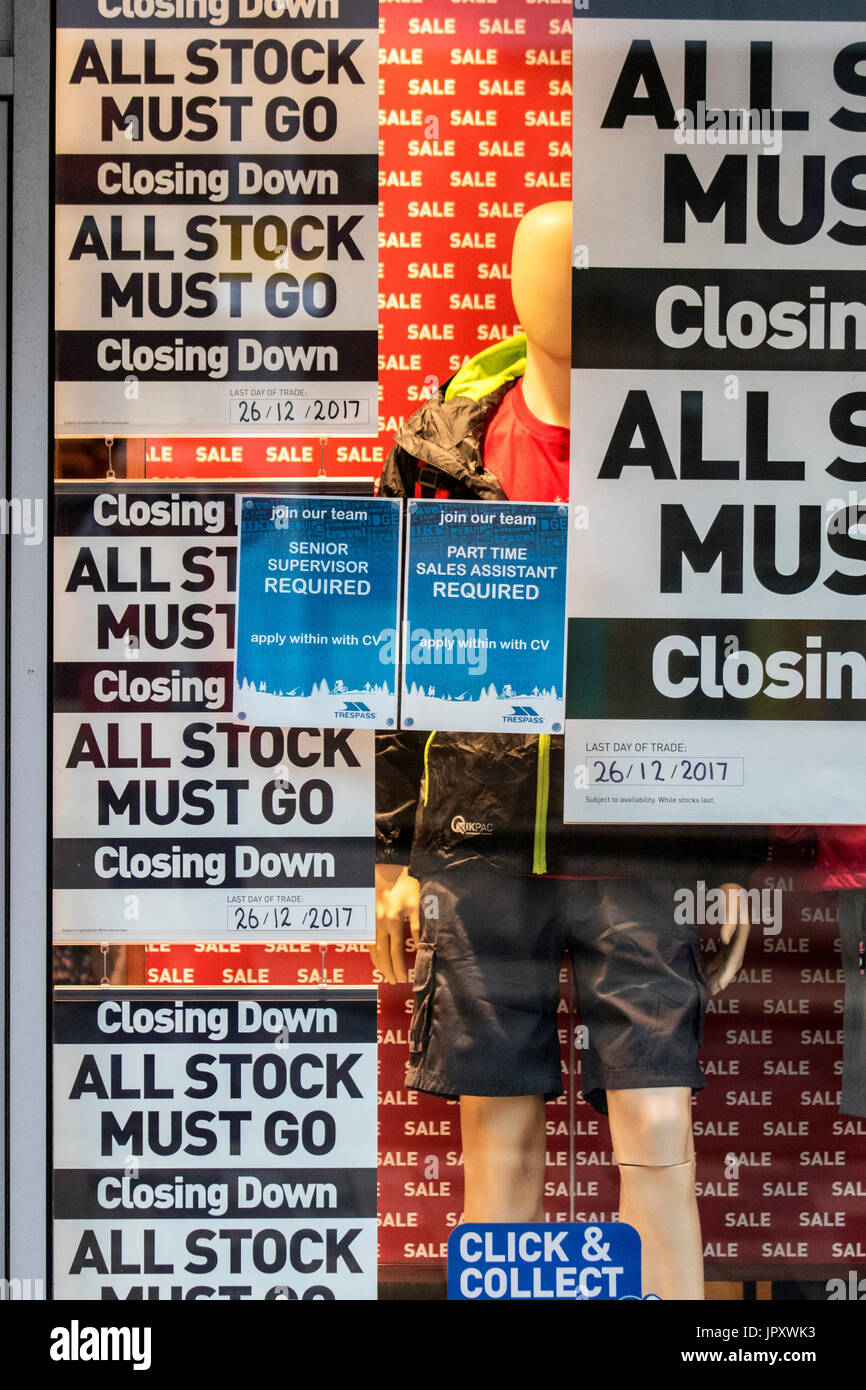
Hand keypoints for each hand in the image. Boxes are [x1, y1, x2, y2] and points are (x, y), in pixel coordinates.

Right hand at [370, 865, 419, 983]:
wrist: (386, 872)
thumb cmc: (405, 885)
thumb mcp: (416, 903)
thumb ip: (418, 924)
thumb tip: (423, 944)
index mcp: (393, 921)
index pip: (396, 951)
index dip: (400, 967)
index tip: (404, 978)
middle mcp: (380, 924)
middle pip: (383, 954)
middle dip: (389, 970)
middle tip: (395, 982)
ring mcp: (372, 923)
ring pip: (374, 949)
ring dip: (380, 965)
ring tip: (387, 975)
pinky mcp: (369, 921)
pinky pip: (369, 942)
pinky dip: (373, 954)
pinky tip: (377, 960)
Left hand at [704, 883, 749, 994]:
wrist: (731, 881)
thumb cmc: (729, 890)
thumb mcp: (728, 901)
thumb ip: (727, 920)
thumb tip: (724, 940)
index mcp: (741, 932)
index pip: (735, 958)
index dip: (728, 973)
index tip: (720, 986)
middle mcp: (739, 938)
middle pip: (732, 963)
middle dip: (723, 978)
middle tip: (711, 992)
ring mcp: (734, 938)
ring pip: (727, 961)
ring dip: (718, 973)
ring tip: (708, 986)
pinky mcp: (728, 937)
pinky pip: (722, 954)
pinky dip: (715, 964)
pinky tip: (706, 971)